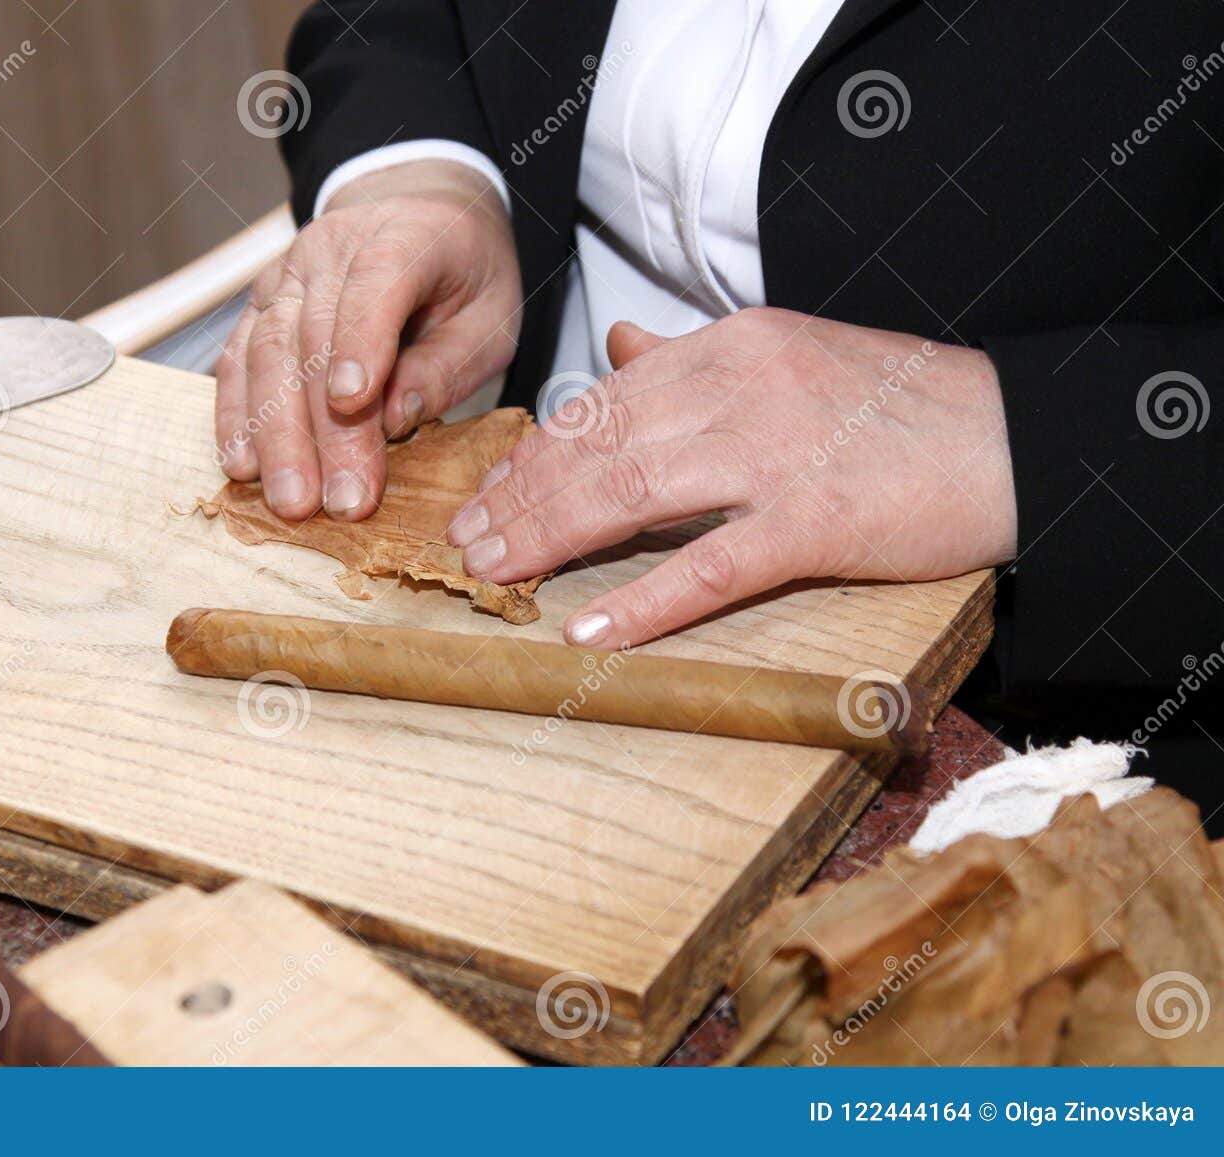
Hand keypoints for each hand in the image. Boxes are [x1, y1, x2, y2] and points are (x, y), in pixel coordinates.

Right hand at [215, 160, 521, 521]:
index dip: (359, 345)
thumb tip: (397, 417)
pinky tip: (243, 464)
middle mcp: (332, 249)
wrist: (417, 212)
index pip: (373, 287)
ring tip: (290, 499)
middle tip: (335, 500)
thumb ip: (448, 364)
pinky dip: (236, 415)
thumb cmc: (463, 273)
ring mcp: (286, 275)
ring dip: (275, 435)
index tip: (354, 406)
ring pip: (267, 353)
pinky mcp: (260, 304)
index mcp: (403, 237)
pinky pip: (238, 360)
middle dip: (322, 430)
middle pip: (313, 339)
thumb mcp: (492, 315)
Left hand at [446, 308, 1017, 648]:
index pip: (606, 399)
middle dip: (522, 496)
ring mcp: (778, 453)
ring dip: (552, 536)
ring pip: (633, 492)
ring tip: (497, 574)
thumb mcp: (792, 354)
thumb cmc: (900, 407)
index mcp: (735, 345)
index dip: (537, 450)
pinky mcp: (816, 522)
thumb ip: (697, 356)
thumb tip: (619, 346)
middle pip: (601, 444)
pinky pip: (709, 567)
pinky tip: (588, 629)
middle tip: (467, 541)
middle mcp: (744, 387)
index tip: (492, 489)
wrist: (1017, 439)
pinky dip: (643, 601)